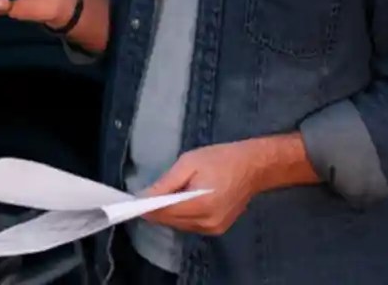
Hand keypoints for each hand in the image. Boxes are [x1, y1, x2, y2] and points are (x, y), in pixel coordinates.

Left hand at [140, 135, 317, 235]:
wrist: (254, 166)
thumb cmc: (222, 158)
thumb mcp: (189, 162)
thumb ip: (166, 183)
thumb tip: (144, 197)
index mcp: (201, 204)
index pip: (165, 212)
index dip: (147, 207)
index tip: (132, 200)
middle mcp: (207, 222)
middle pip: (170, 221)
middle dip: (155, 210)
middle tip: (145, 195)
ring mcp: (213, 228)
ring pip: (179, 225)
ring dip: (168, 213)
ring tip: (162, 196)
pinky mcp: (217, 229)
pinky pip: (190, 225)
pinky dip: (181, 216)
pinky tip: (178, 202)